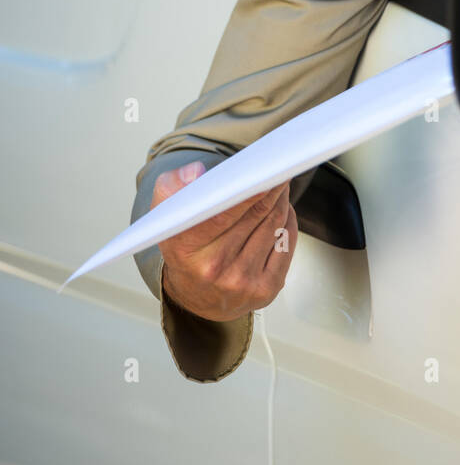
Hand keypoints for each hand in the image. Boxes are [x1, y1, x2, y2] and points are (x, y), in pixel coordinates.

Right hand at [150, 162, 297, 321]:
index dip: (251, 190)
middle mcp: (214, 269)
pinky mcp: (266, 290)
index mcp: (186, 249)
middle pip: (257, 214)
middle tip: (280, 167)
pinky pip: (286, 243)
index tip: (265, 169)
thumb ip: (171, 186)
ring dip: (282, 199)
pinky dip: (288, 221)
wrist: (197, 297)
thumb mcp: (166, 217)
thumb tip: (196, 172)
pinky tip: (282, 210)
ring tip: (280, 184)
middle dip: (272, 186)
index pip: (224, 213)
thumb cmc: (185, 248)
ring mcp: (242, 282)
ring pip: (275, 224)